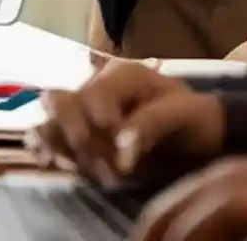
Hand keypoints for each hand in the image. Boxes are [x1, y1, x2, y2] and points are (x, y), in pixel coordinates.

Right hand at [31, 60, 224, 186]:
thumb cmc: (194, 120)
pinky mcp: (77, 136)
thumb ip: (151, 124)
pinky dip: (47, 152)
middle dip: (76, 137)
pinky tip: (56, 166)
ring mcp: (82, 112)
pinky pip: (49, 139)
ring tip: (88, 172)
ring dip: (61, 149)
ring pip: (48, 121)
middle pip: (57, 101)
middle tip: (105, 169)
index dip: (103, 127)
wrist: (199, 140)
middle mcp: (94, 87)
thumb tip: (120, 149)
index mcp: (122, 75)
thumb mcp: (183, 115)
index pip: (93, 96)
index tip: (124, 157)